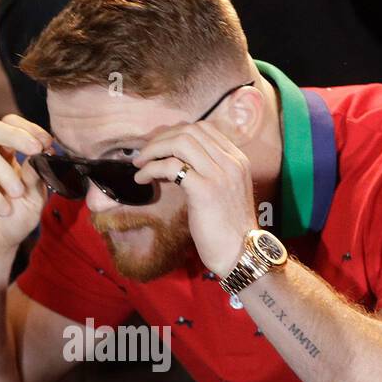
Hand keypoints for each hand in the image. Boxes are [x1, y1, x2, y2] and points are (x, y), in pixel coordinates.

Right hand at [0, 115, 52, 262]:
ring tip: (17, 193)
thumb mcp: (34, 198)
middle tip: (35, 150)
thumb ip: (36, 176)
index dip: (27, 127)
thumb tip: (42, 154)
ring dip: (4, 170)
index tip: (46, 143)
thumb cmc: (13, 220)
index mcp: (0, 151)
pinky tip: (3, 209)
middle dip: (15, 135)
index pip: (8, 123)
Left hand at [132, 121, 257, 276]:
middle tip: (144, 154)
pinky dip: (151, 169)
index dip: (175, 132)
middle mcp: (231, 162)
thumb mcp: (224, 192)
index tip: (159, 146)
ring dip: (153, 150)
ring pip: (180, 142)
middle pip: (189, 130)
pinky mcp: (205, 191)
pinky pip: (172, 167)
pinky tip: (142, 180)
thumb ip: (209, 173)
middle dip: (161, 138)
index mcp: (237, 159)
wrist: (241, 253)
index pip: (203, 128)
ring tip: (140, 164)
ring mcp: (219, 175)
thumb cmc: (228, 229)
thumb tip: (174, 163)